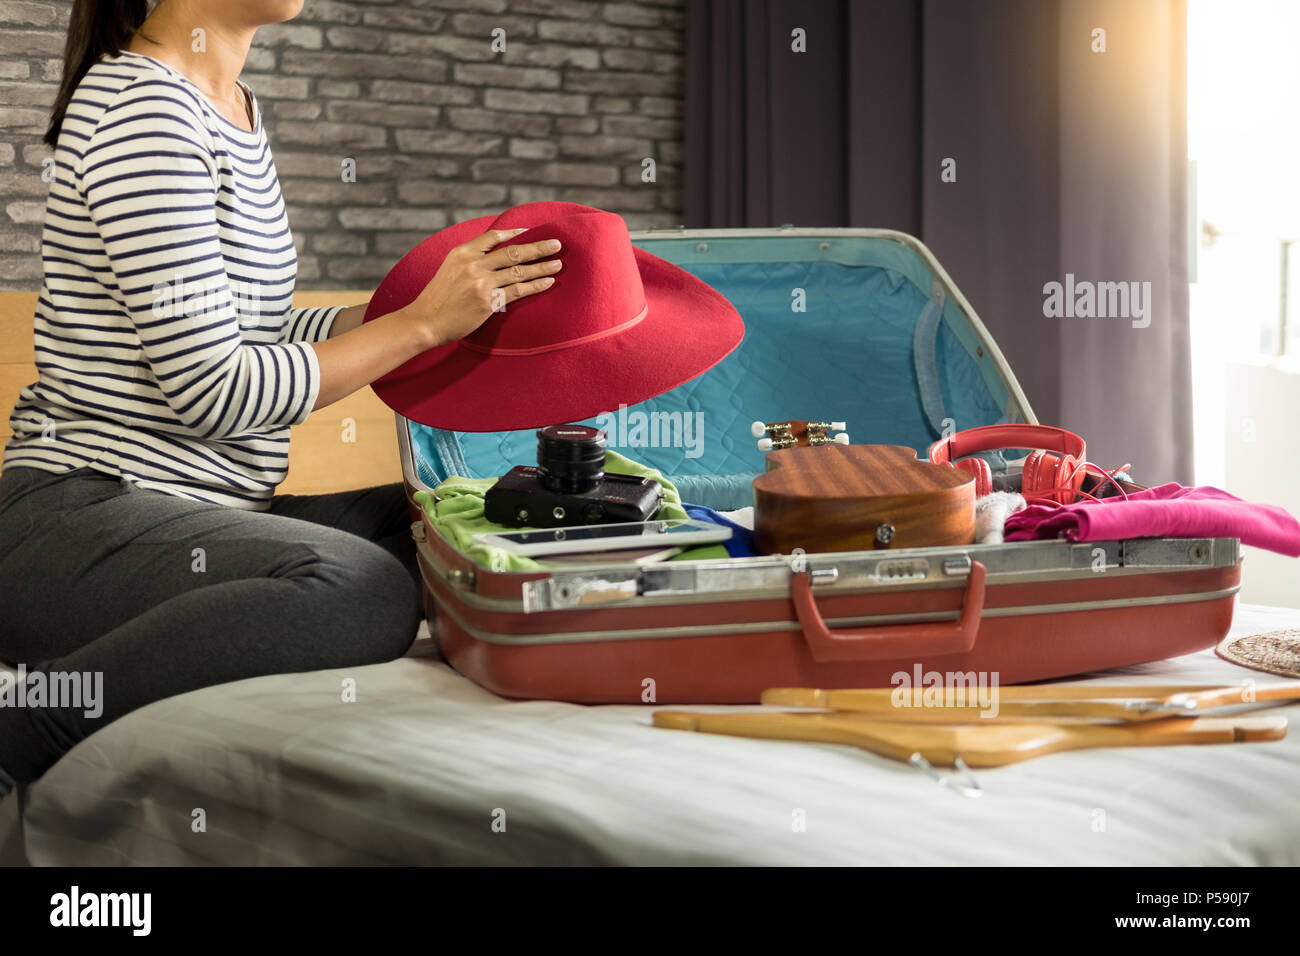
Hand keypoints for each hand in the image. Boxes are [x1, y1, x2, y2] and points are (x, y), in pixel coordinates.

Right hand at [400, 227, 562, 347]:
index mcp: (462, 253)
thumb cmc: (437, 299)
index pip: (493, 236)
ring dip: (542, 267)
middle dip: (538, 247)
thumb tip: (490, 258)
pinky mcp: (488, 301)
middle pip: (513, 252)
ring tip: (558, 264)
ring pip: (519, 271)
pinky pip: (518, 291)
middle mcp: (473, 264)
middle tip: (557, 244)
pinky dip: (535, 286)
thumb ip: (468, 261)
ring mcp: (481, 283)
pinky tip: (548, 282)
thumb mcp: (448, 270)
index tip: (529, 231)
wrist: (424, 322)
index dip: (514, 233)